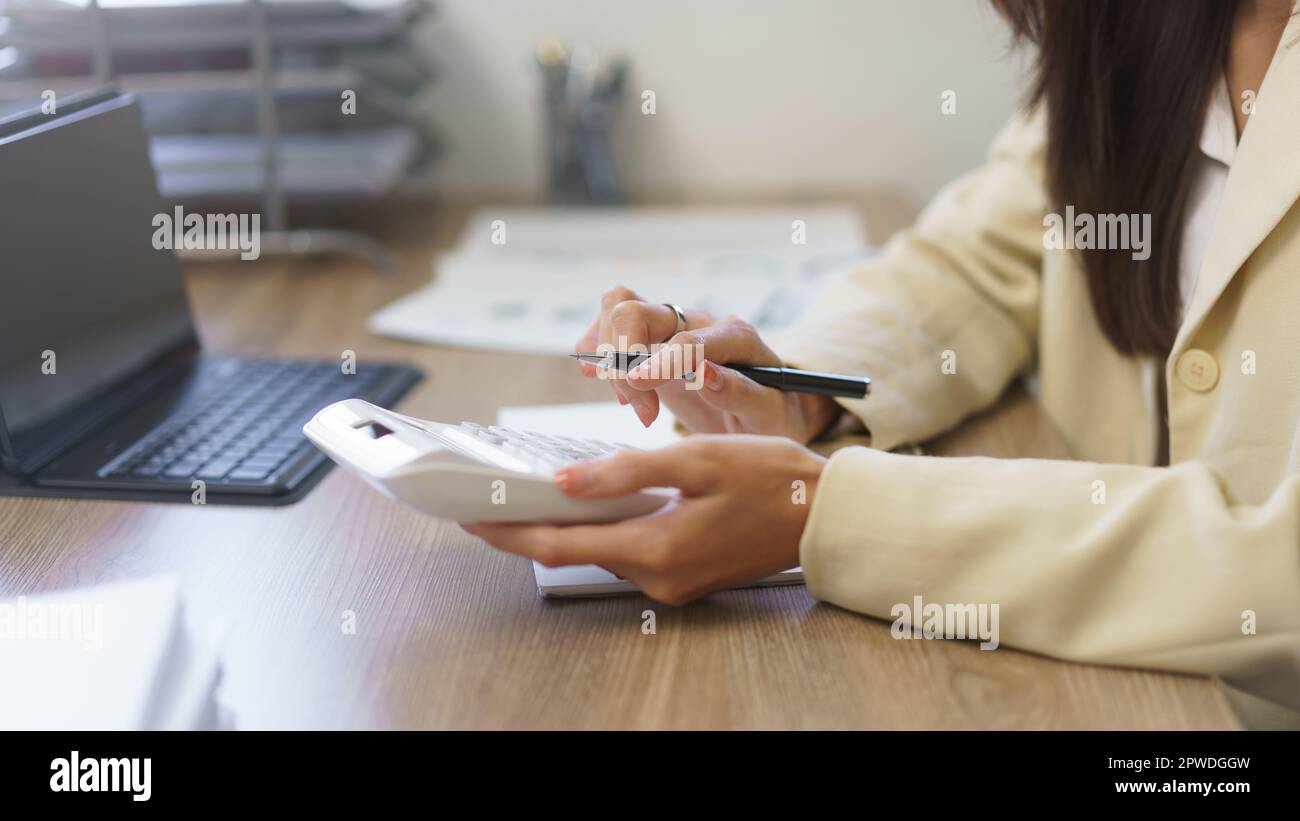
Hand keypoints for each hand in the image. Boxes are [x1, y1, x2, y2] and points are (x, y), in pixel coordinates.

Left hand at [461, 435, 825, 604]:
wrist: (826, 514)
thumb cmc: (771, 479)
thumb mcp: (696, 460)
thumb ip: (626, 472)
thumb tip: (565, 481)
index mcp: (655, 550)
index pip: (560, 547)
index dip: (509, 533)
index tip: (470, 518)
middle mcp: (658, 578)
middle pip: (574, 553)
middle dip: (529, 529)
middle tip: (486, 504)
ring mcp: (673, 584)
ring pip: (603, 552)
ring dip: (567, 527)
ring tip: (530, 496)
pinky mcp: (685, 577)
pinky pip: (631, 552)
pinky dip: (605, 530)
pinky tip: (591, 505)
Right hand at [577, 285, 840, 441]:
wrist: (764, 408)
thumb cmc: (771, 413)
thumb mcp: (769, 414)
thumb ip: (741, 394)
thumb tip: (704, 374)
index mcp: (736, 337)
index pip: (687, 339)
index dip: (658, 361)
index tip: (638, 384)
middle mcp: (699, 321)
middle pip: (637, 310)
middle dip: (624, 361)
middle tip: (645, 412)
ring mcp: (671, 324)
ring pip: (618, 308)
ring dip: (609, 356)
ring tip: (633, 404)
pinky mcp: (650, 337)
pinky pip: (609, 322)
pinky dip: (598, 350)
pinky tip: (608, 383)